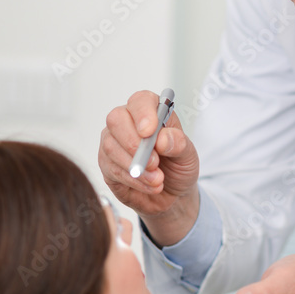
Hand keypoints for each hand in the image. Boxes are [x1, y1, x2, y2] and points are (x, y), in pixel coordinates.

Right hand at [98, 90, 200, 243]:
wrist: (171, 192)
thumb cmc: (178, 166)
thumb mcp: (188, 156)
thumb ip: (179, 144)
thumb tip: (162, 139)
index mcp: (151, 111)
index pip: (140, 101)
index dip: (143, 113)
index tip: (149, 131)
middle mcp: (127, 122)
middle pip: (116, 119)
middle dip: (134, 142)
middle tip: (154, 162)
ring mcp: (113, 142)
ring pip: (111, 147)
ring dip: (137, 166)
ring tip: (158, 179)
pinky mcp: (106, 165)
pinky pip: (112, 169)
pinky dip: (133, 180)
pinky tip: (149, 185)